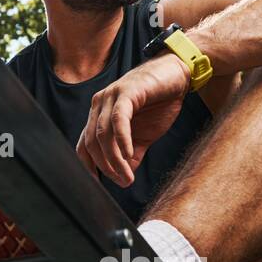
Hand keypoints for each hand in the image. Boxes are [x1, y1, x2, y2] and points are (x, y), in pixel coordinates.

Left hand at [76, 53, 191, 186]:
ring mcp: (110, 97)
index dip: (89, 167)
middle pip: (91, 143)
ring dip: (114, 159)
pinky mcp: (126, 92)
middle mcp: (99, 105)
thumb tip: (123, 178)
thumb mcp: (143, 136)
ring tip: (127, 176)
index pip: (84, 145)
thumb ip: (131, 155)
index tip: (100, 186)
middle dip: (105, 167)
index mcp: (99, 116)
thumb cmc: (159, 103)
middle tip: (122, 182)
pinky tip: (128, 153)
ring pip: (102, 134)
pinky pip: (118, 119)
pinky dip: (121, 139)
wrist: (177, 76)